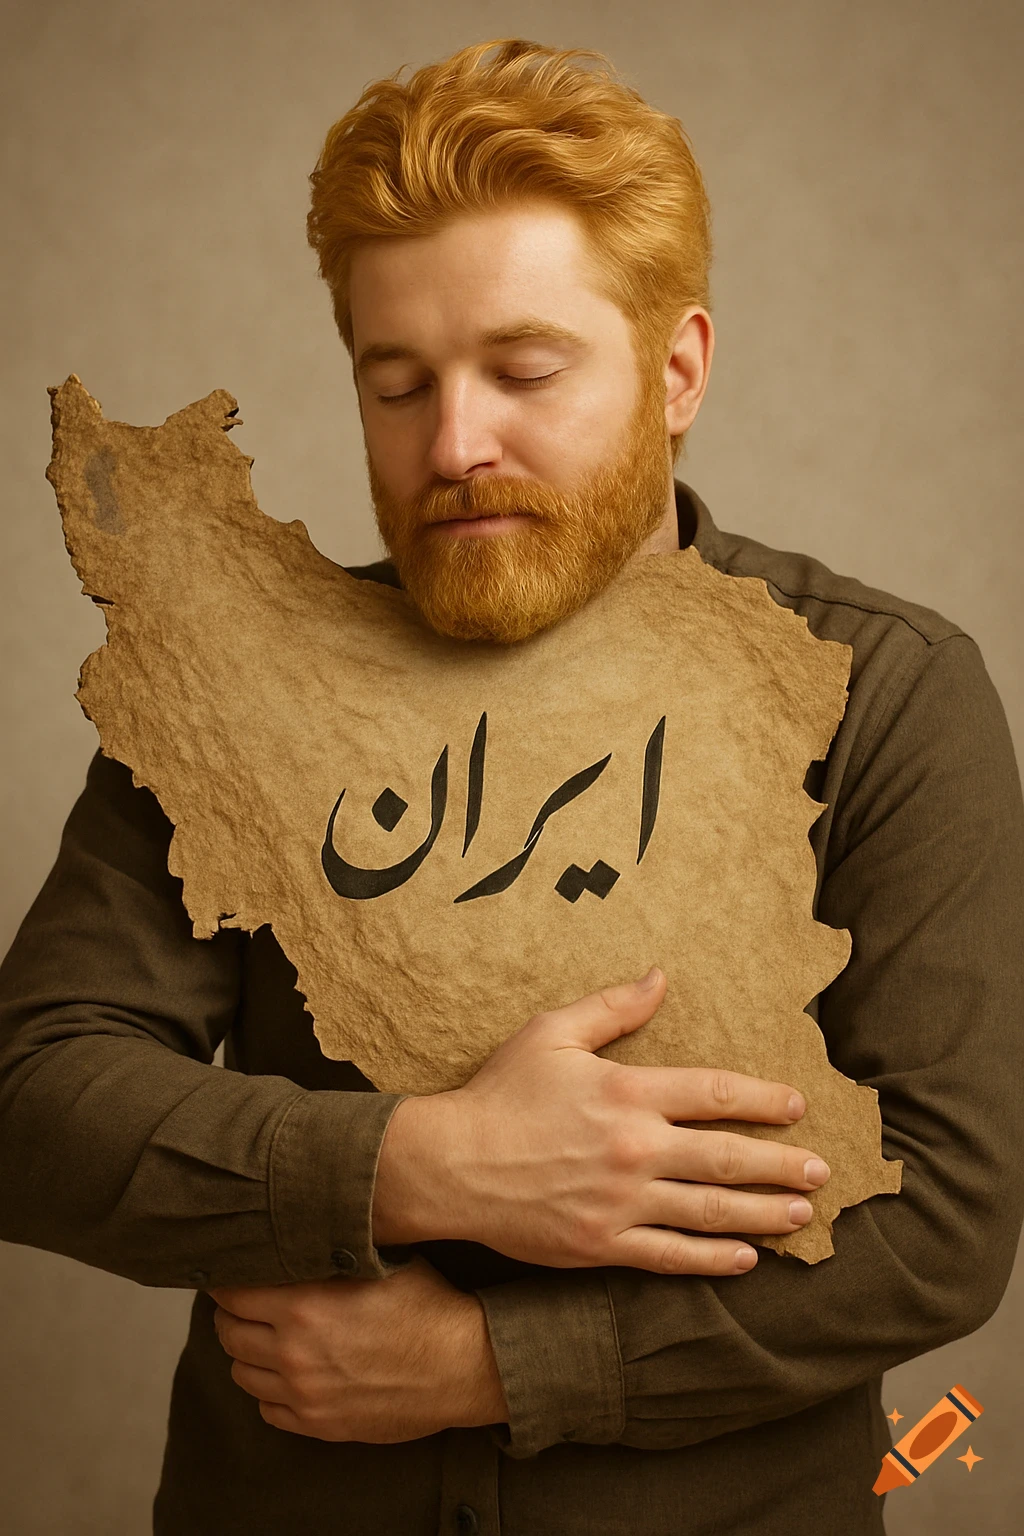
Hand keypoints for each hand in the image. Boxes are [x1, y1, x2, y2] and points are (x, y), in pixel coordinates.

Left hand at [209, 1255, 507, 1442]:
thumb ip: (330, 1253)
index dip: (230, 1278)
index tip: (236, 1271)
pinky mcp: (319, 1425)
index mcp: (304, 1304)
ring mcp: (304, 1394)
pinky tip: (291, 1373)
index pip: (232, 1291)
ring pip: (242, 1374)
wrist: (463, 1365)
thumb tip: (298, 1230)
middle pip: (228, 1332)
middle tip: (248, 1303)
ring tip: (269, 1337)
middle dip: (233, 1314)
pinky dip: (271, 1391)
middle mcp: (294, 1352)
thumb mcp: (378, 1260)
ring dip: (249, 1353)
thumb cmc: (427, 1305)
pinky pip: (268, 1410)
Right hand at [372, 967, 829, 1276]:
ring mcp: (621, 1202)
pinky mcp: (602, 1245)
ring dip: (763, 1213)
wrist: (449, 1165)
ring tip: (800, 1214)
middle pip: (727, 1157)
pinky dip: (714, 1260)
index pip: (714, 1093)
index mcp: (626, 1091)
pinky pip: (671, 1257)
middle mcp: (634, 1148)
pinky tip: (747, 1260)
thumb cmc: (499, 1094)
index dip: (762, 1100)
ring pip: (710, 1211)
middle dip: (781, 1164)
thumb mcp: (551, 1033)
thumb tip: (660, 978)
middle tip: (821, 1172)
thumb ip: (612, 1008)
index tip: (796, 1106)